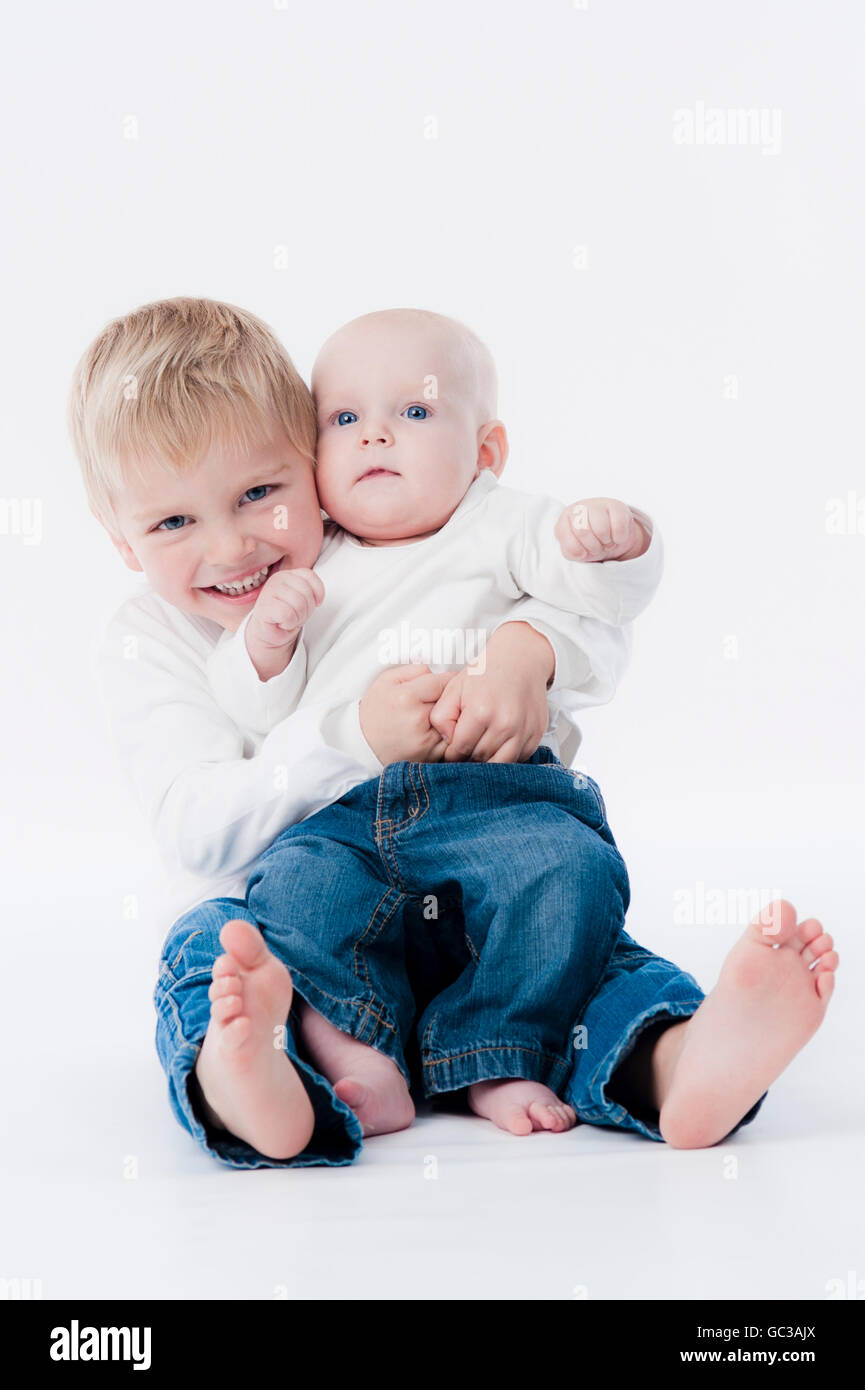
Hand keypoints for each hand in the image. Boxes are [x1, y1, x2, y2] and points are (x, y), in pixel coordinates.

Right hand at [244, 567, 323, 680]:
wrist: (268, 633)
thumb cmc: (286, 616)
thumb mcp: (303, 599)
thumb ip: (311, 590)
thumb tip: (319, 593)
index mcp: (288, 575)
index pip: (310, 576)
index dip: (317, 592)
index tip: (314, 602)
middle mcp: (277, 579)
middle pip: (307, 593)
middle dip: (306, 609)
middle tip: (296, 614)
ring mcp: (269, 591)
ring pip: (299, 604)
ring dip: (298, 617)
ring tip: (289, 618)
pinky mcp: (265, 606)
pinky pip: (288, 615)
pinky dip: (289, 623)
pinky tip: (282, 622)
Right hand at [359, 664, 451, 764]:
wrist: (365, 746)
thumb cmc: (375, 713)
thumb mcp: (386, 681)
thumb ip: (413, 670)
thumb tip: (436, 671)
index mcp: (406, 697)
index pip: (443, 681)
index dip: (445, 680)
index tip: (443, 683)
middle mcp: (418, 719)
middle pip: (451, 701)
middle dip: (448, 697)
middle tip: (439, 698)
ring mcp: (426, 740)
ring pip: (455, 720)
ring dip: (452, 715)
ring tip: (435, 714)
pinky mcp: (432, 755)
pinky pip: (452, 738)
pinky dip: (449, 732)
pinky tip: (436, 729)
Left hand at [429, 622, 553, 762]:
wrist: (520, 660)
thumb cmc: (486, 674)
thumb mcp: (453, 688)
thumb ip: (441, 716)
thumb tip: (446, 740)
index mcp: (480, 712)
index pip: (460, 749)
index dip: (452, 751)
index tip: (452, 748)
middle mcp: (504, 724)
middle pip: (479, 758)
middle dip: (469, 755)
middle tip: (467, 745)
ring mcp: (523, 731)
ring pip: (499, 764)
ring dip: (488, 759)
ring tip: (482, 746)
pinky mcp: (536, 735)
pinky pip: (518, 758)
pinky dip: (507, 756)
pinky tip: (500, 742)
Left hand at [555, 497, 648, 561]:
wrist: (611, 532)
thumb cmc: (589, 541)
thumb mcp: (575, 549)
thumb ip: (571, 551)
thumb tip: (579, 553)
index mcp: (565, 519)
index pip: (569, 543)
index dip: (581, 552)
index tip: (585, 551)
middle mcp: (579, 507)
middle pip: (583, 533)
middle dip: (594, 547)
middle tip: (599, 547)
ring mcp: (597, 504)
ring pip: (601, 530)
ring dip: (607, 543)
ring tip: (607, 541)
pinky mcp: (616, 505)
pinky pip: (618, 527)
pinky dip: (619, 538)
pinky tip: (617, 536)